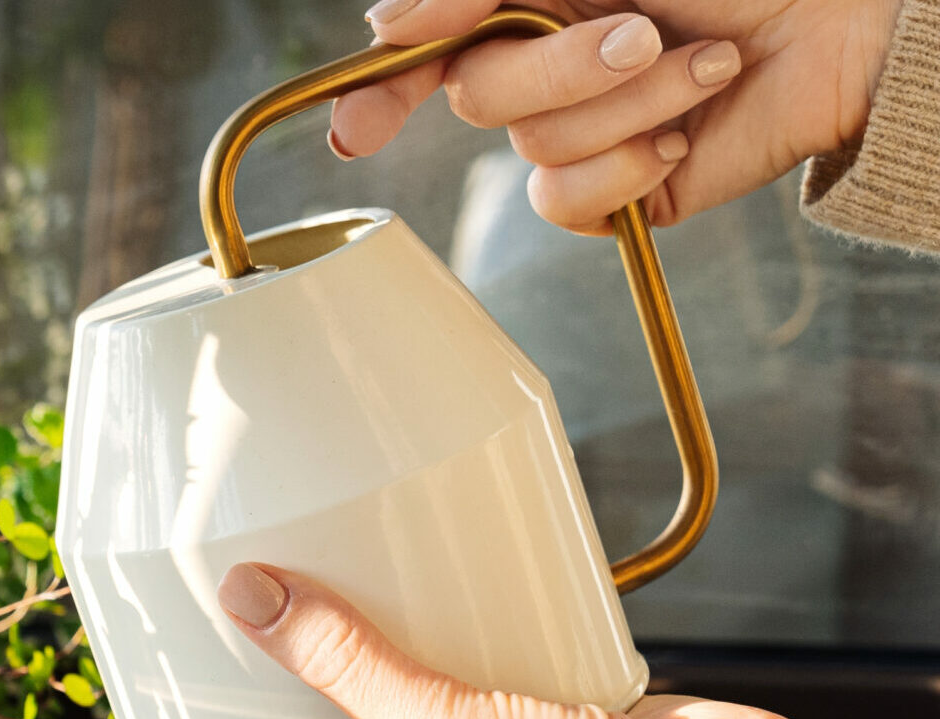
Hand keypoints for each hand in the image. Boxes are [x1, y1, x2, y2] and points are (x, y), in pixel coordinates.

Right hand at [329, 0, 905, 231]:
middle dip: (565, 69)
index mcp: (530, 4)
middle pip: (479, 101)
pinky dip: (630, 167)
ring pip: (535, 152)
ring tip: (708, 67)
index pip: (424, 57)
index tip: (359, 132)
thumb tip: (383, 24)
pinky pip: (570, 206)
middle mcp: (547, 68)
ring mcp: (584, 133)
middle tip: (645, 30)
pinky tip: (684, 132)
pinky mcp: (624, 191)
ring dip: (631, 106)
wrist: (851, 18)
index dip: (382, 92)